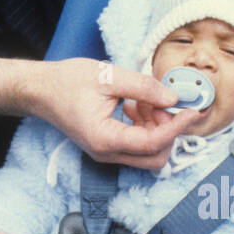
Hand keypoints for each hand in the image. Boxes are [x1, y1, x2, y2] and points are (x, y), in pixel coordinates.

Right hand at [0, 57, 202, 169]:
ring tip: (146, 99)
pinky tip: (137, 104)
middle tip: (167, 103)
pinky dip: (145, 127)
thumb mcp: (108, 76)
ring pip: (147, 152)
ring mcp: (106, 152)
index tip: (194, 110)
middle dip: (168, 131)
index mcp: (105, 138)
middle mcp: (106, 152)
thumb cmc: (66, 82)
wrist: (39, 90)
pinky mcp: (106, 146)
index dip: (177, 126)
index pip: (153, 142)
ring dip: (156, 128)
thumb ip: (143, 87)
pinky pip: (136, 145)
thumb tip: (173, 98)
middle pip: (155, 156)